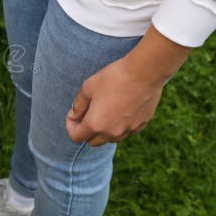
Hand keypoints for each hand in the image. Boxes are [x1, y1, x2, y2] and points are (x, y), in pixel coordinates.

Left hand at [65, 25, 192, 146]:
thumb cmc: (113, 77)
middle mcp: (112, 132)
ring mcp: (128, 130)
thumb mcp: (88, 87)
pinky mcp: (142, 124)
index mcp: (95, 124)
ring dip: (104, 130)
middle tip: (87, 114)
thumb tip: (74, 116)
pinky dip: (121, 126)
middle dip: (87, 131)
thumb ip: (78, 105)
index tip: (73, 115)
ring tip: (105, 112)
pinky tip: (121, 111)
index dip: (71, 126)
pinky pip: (127, 131)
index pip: (76, 137)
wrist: (144, 73)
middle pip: (93, 141)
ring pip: (111, 138)